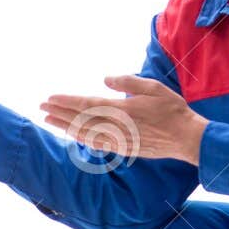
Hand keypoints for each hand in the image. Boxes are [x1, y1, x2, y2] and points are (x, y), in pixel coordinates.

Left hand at [40, 74, 207, 164]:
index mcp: (122, 109)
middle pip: (81, 119)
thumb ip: (127, 82)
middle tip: (42, 107)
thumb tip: (104, 79)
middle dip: (60, 112)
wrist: (186, 138)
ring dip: (65, 126)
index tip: (50, 98)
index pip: (87, 104)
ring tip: (50, 120)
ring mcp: (119, 140)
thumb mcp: (153, 87)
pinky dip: (81, 138)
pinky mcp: (123, 149)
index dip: (67, 101)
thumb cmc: (172, 109)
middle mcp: (116, 127)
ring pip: (85, 133)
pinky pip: (96, 144)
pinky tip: (73, 134)